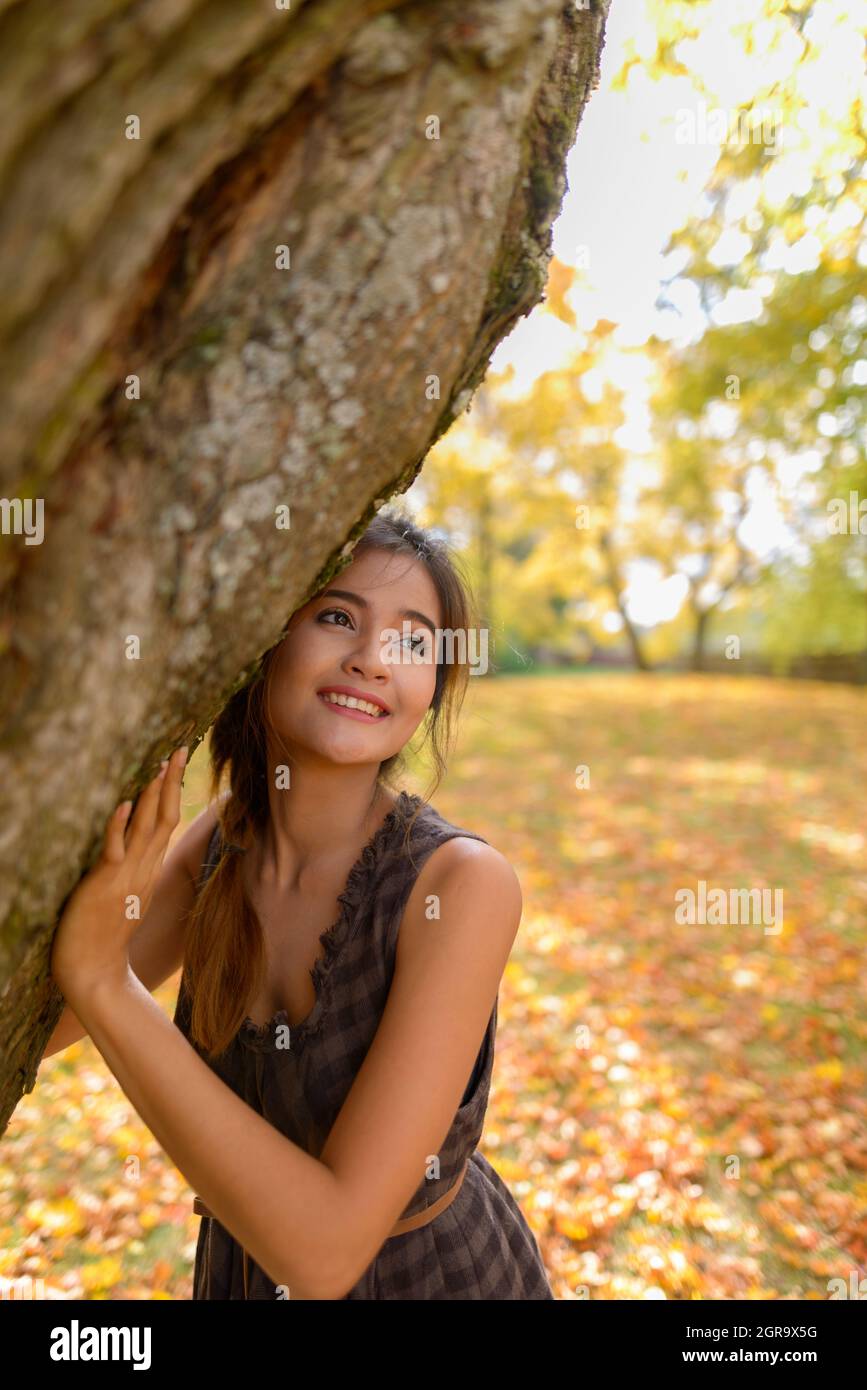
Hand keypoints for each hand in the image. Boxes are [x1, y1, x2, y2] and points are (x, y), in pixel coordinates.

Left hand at [50, 747, 187, 1003]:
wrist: (94, 974)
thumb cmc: (102, 940)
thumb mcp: (125, 900)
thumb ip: (131, 874)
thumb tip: (131, 850)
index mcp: (149, 871)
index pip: (168, 822)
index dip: (174, 791)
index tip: (177, 764)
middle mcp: (143, 870)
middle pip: (165, 817)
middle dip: (172, 781)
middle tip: (180, 748)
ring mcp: (126, 877)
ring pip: (148, 828)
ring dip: (154, 794)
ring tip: (162, 764)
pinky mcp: (105, 886)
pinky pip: (115, 850)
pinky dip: (120, 825)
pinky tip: (125, 803)